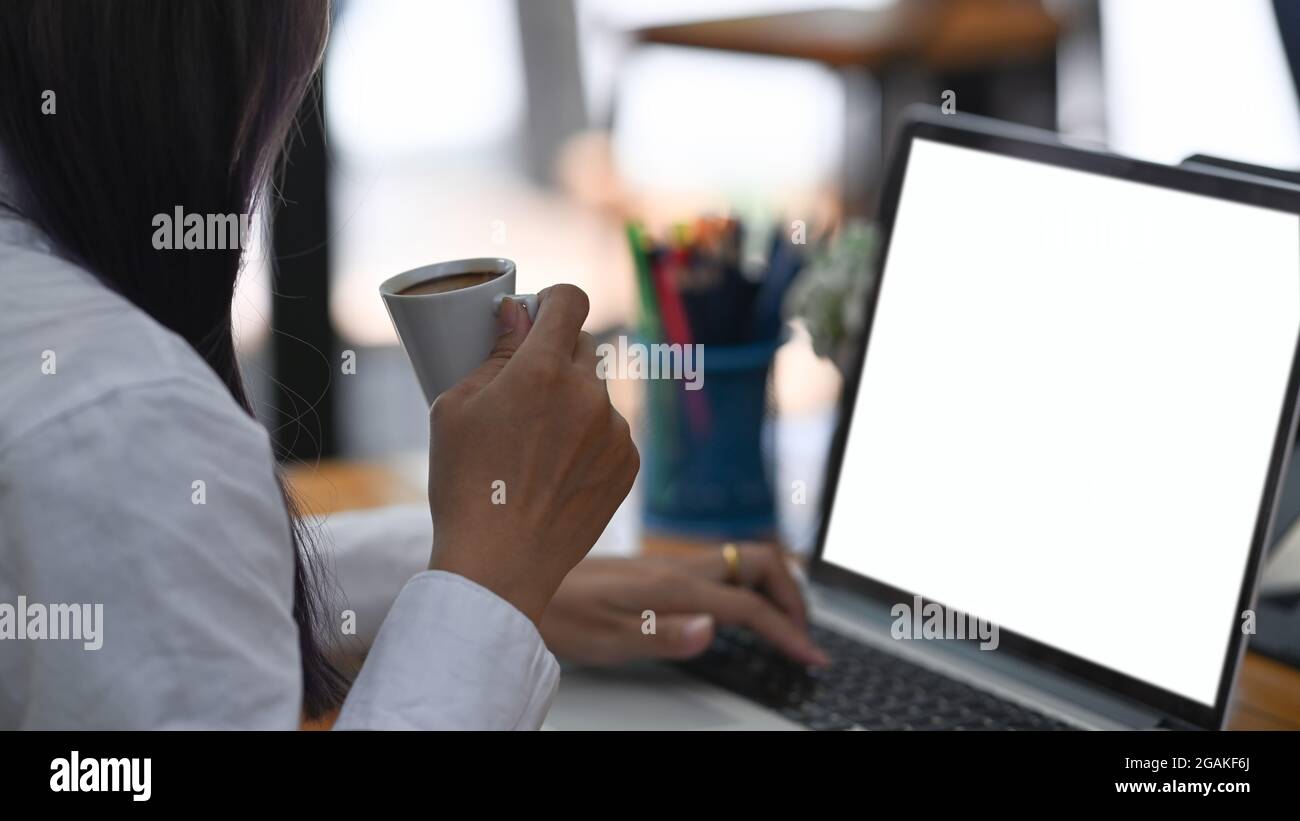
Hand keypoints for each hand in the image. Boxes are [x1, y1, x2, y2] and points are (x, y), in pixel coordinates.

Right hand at [427, 285, 639, 624]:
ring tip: (534, 448)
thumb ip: (494, 352)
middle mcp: (590, 394)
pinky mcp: (627, 466)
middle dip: (556, 355)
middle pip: (584, 346)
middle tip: (524, 387)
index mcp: (544, 370)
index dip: (552, 301)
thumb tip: (517, 312)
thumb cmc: (466, 485)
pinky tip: (555, 473)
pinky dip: (588, 441)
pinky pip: (609, 433)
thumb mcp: (455, 408)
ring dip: (573, 402)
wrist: (499, 566)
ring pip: (596, 394)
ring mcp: (614, 432)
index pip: (570, 301)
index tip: (537, 315)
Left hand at [539, 546, 829, 666]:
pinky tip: (738, 608)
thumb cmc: (560, 614)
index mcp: (673, 586)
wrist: (519, 579)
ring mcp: (668, 564)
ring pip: (741, 559)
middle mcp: (677, 567)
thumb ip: (664, 635)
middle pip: (760, 563)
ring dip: (773, 585)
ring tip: (784, 620)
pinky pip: (719, 566)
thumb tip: (713, 630)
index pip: (749, 607)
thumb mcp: (609, 639)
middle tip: (803, 632)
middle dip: (794, 594)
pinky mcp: (657, 568)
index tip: (810, 656)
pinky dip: (746, 582)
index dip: (787, 632)